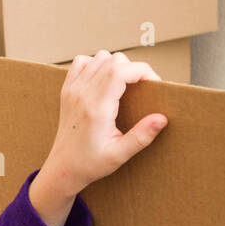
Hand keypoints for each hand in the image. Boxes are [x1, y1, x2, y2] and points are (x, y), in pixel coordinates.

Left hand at [45, 50, 166, 194]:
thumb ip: (141, 137)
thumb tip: (162, 118)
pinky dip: (96, 64)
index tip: (153, 84)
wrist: (62, 168)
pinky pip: (82, 62)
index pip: (120, 71)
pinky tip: (103, 81)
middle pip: (113, 60)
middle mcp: (82, 94)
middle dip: (134, 69)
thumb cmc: (90, 164)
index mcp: (96, 108)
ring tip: (124, 85)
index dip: (142, 70)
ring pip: (99, 57)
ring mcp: (72, 90)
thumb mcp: (119, 155)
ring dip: (116, 65)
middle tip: (142, 88)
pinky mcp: (67, 90)